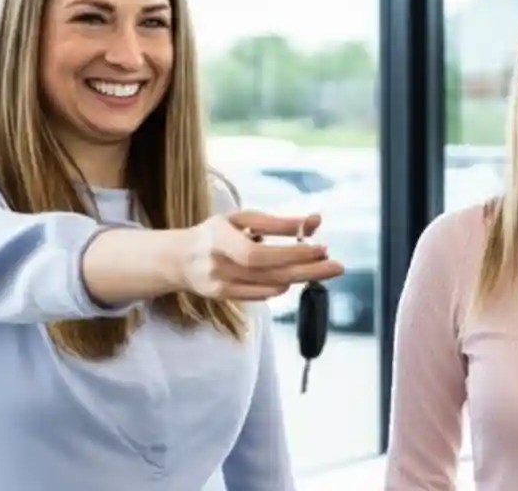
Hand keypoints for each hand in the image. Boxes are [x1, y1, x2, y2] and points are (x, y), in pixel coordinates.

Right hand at [179, 210, 344, 300]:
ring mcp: (219, 285)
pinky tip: (295, 279)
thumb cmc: (216, 233)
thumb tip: (315, 221)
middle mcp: (217, 265)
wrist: (179, 259)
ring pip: (268, 287)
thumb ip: (278, 222)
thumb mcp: (243, 219)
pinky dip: (280, 288)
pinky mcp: (223, 297)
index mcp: (219, 237)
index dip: (292, 253)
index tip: (321, 247)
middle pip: (269, 274)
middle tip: (338, 266)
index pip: (259, 253)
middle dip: (308, 270)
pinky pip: (259, 296)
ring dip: (300, 277)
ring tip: (324, 268)